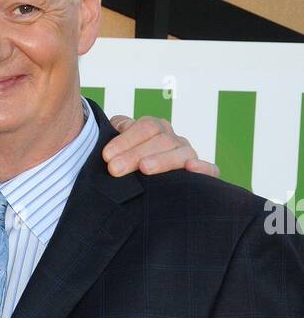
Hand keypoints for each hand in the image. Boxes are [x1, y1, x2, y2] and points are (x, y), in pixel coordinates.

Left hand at [104, 115, 218, 176]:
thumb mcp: (117, 148)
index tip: (106, 155)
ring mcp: (188, 156)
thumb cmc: (124, 166)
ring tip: (144, 169)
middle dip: (135, 154)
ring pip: (181, 153)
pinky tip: (190, 168)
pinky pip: (210, 169)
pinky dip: (202, 168)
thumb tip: (119, 126)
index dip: (126, 139)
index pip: (145, 127)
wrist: (139, 191)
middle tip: (114, 169)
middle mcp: (173, 140)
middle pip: (161, 140)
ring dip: (162, 160)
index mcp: (155, 129)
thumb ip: (116, 132)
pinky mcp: (203, 175)